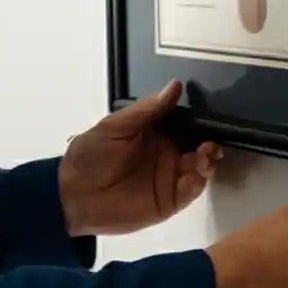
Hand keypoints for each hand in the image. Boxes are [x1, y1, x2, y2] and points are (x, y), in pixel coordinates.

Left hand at [58, 80, 221, 236]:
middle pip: (198, 144)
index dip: (198, 118)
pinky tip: (197, 173)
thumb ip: (146, 110)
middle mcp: (167, 152)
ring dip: (208, 159)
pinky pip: (192, 189)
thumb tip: (174, 86)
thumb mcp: (115, 126)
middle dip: (210, 140)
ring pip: (200, 166)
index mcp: (154, 132)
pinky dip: (199, 181)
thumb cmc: (91, 155)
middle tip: (212, 138)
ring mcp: (170, 176)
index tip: (209, 114)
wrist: (75, 196)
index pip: (184, 122)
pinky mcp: (171, 200)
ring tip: (205, 153)